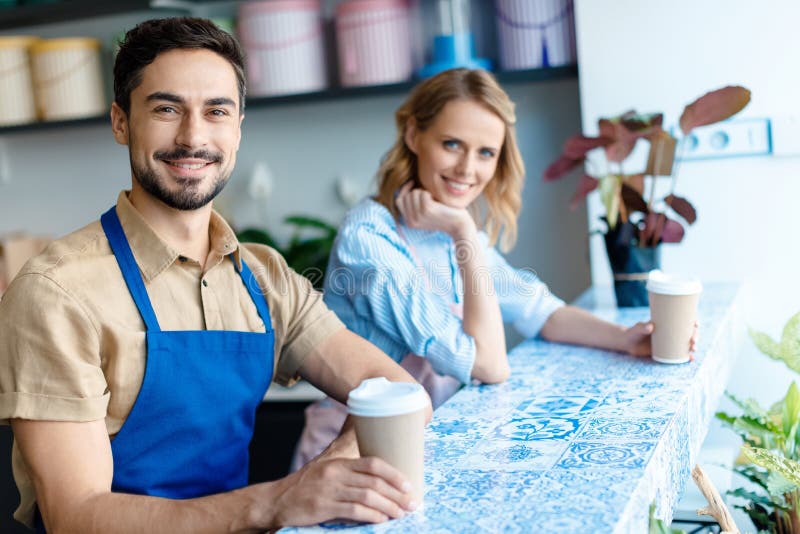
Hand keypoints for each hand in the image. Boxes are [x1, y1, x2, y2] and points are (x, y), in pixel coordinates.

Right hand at [268, 455, 416, 527]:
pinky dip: (372, 516)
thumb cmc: (306, 488)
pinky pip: (354, 511)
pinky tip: (381, 520)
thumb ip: (350, 476)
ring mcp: (329, 490)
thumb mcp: (328, 473)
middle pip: (374, 481)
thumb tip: (380, 487)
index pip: (373, 463)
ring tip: (400, 514)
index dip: (394, 474)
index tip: (409, 486)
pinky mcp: (323, 507)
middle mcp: (336, 473)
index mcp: (339, 463)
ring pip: (367, 496)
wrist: (277, 500)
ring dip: (388, 506)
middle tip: (411, 504)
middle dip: (397, 494)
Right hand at [395, 181, 474, 238]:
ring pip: (414, 193)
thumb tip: (406, 185)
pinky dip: (430, 193)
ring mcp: (418, 215)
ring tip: (433, 200)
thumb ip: (414, 204)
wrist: (459, 225)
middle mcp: (411, 221)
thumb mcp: (425, 212)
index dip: (405, 190)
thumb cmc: (444, 214)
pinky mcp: (427, 209)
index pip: (399, 200)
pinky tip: (437, 200)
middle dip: (416, 191)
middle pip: (406, 196)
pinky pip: (423, 193)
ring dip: (424, 192)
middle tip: (429, 196)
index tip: (413, 183)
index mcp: (409, 222)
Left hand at [621, 320, 699, 357]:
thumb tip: (651, 326)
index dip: (693, 321)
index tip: (696, 324)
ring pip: (686, 343)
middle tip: (693, 341)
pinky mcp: (667, 352)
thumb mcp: (637, 329)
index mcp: (666, 323)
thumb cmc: (633, 333)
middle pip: (688, 332)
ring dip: (693, 346)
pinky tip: (691, 359)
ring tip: (693, 350)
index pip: (683, 319)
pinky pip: (679, 354)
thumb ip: (642, 327)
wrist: (628, 344)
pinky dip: (686, 357)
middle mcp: (671, 332)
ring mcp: (669, 342)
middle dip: (695, 336)